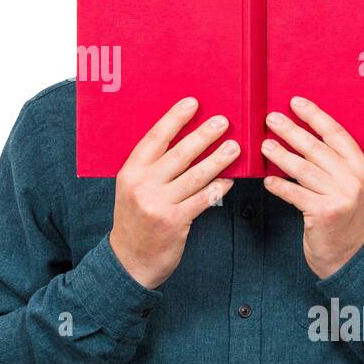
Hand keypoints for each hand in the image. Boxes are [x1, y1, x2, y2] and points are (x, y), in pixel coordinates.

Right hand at [109, 96, 239, 288]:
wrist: (129, 260)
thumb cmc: (135, 220)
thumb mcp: (132, 189)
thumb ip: (151, 168)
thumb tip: (183, 141)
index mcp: (130, 172)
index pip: (155, 138)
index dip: (175, 119)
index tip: (193, 103)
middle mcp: (142, 185)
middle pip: (179, 154)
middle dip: (204, 135)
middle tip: (223, 122)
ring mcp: (158, 204)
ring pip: (196, 176)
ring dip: (218, 159)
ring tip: (234, 148)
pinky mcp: (174, 222)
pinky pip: (203, 199)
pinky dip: (218, 188)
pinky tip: (229, 181)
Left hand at [261, 96, 363, 278]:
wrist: (350, 256)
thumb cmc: (342, 216)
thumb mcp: (348, 186)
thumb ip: (332, 164)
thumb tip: (299, 135)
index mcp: (361, 167)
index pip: (336, 134)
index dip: (314, 116)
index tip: (295, 102)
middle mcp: (354, 179)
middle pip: (316, 148)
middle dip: (291, 131)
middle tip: (270, 119)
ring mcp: (341, 197)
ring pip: (303, 169)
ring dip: (280, 155)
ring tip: (264, 146)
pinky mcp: (324, 214)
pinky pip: (295, 194)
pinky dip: (279, 186)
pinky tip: (267, 181)